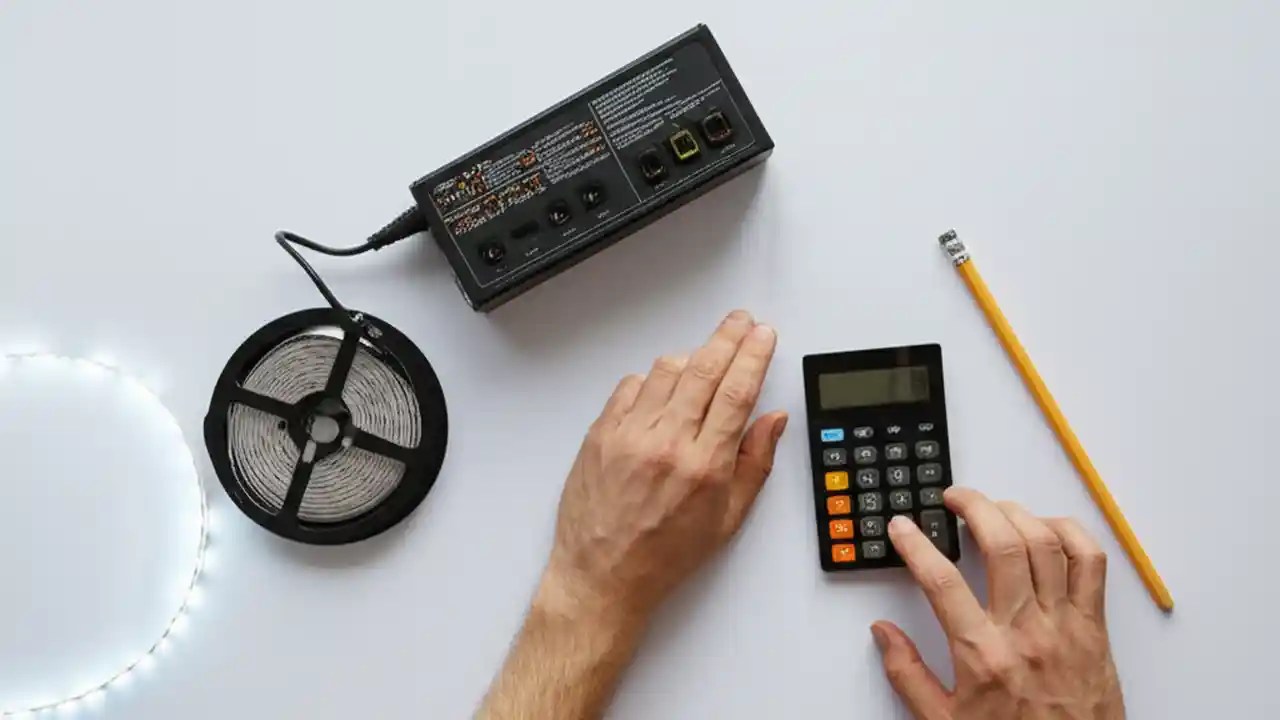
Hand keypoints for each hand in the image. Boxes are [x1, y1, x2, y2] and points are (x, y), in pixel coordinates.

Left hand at [535, 310, 786, 629]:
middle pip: (703, 369)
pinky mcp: (600, 434)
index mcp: (704, 465)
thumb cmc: (662, 556)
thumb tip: (772, 421)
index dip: (753, 355)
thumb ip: (754, 464)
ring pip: (665, 371)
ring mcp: (628, 434)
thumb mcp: (727, 520)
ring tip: (705, 357)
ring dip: (691, 356)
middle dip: (727, 337)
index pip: (736, 392)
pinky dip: (650, 379)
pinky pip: (629, 387)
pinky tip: (661, 387)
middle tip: (740, 322)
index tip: (762, 336)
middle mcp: (665, 443)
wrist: (602, 575)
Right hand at [873, 488, 1124, 718]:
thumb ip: (908, 674)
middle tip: (953, 498)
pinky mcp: (1095, 628)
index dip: (915, 545)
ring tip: (994, 507)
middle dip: (973, 506)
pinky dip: (1071, 533)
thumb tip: (882, 632)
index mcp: (983, 655)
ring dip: (1016, 513)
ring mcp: (1065, 625)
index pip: (941, 581)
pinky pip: (1091, 564)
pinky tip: (1047, 528)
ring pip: (1046, 544)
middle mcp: (1026, 632)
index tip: (901, 526)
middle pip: (1001, 544)